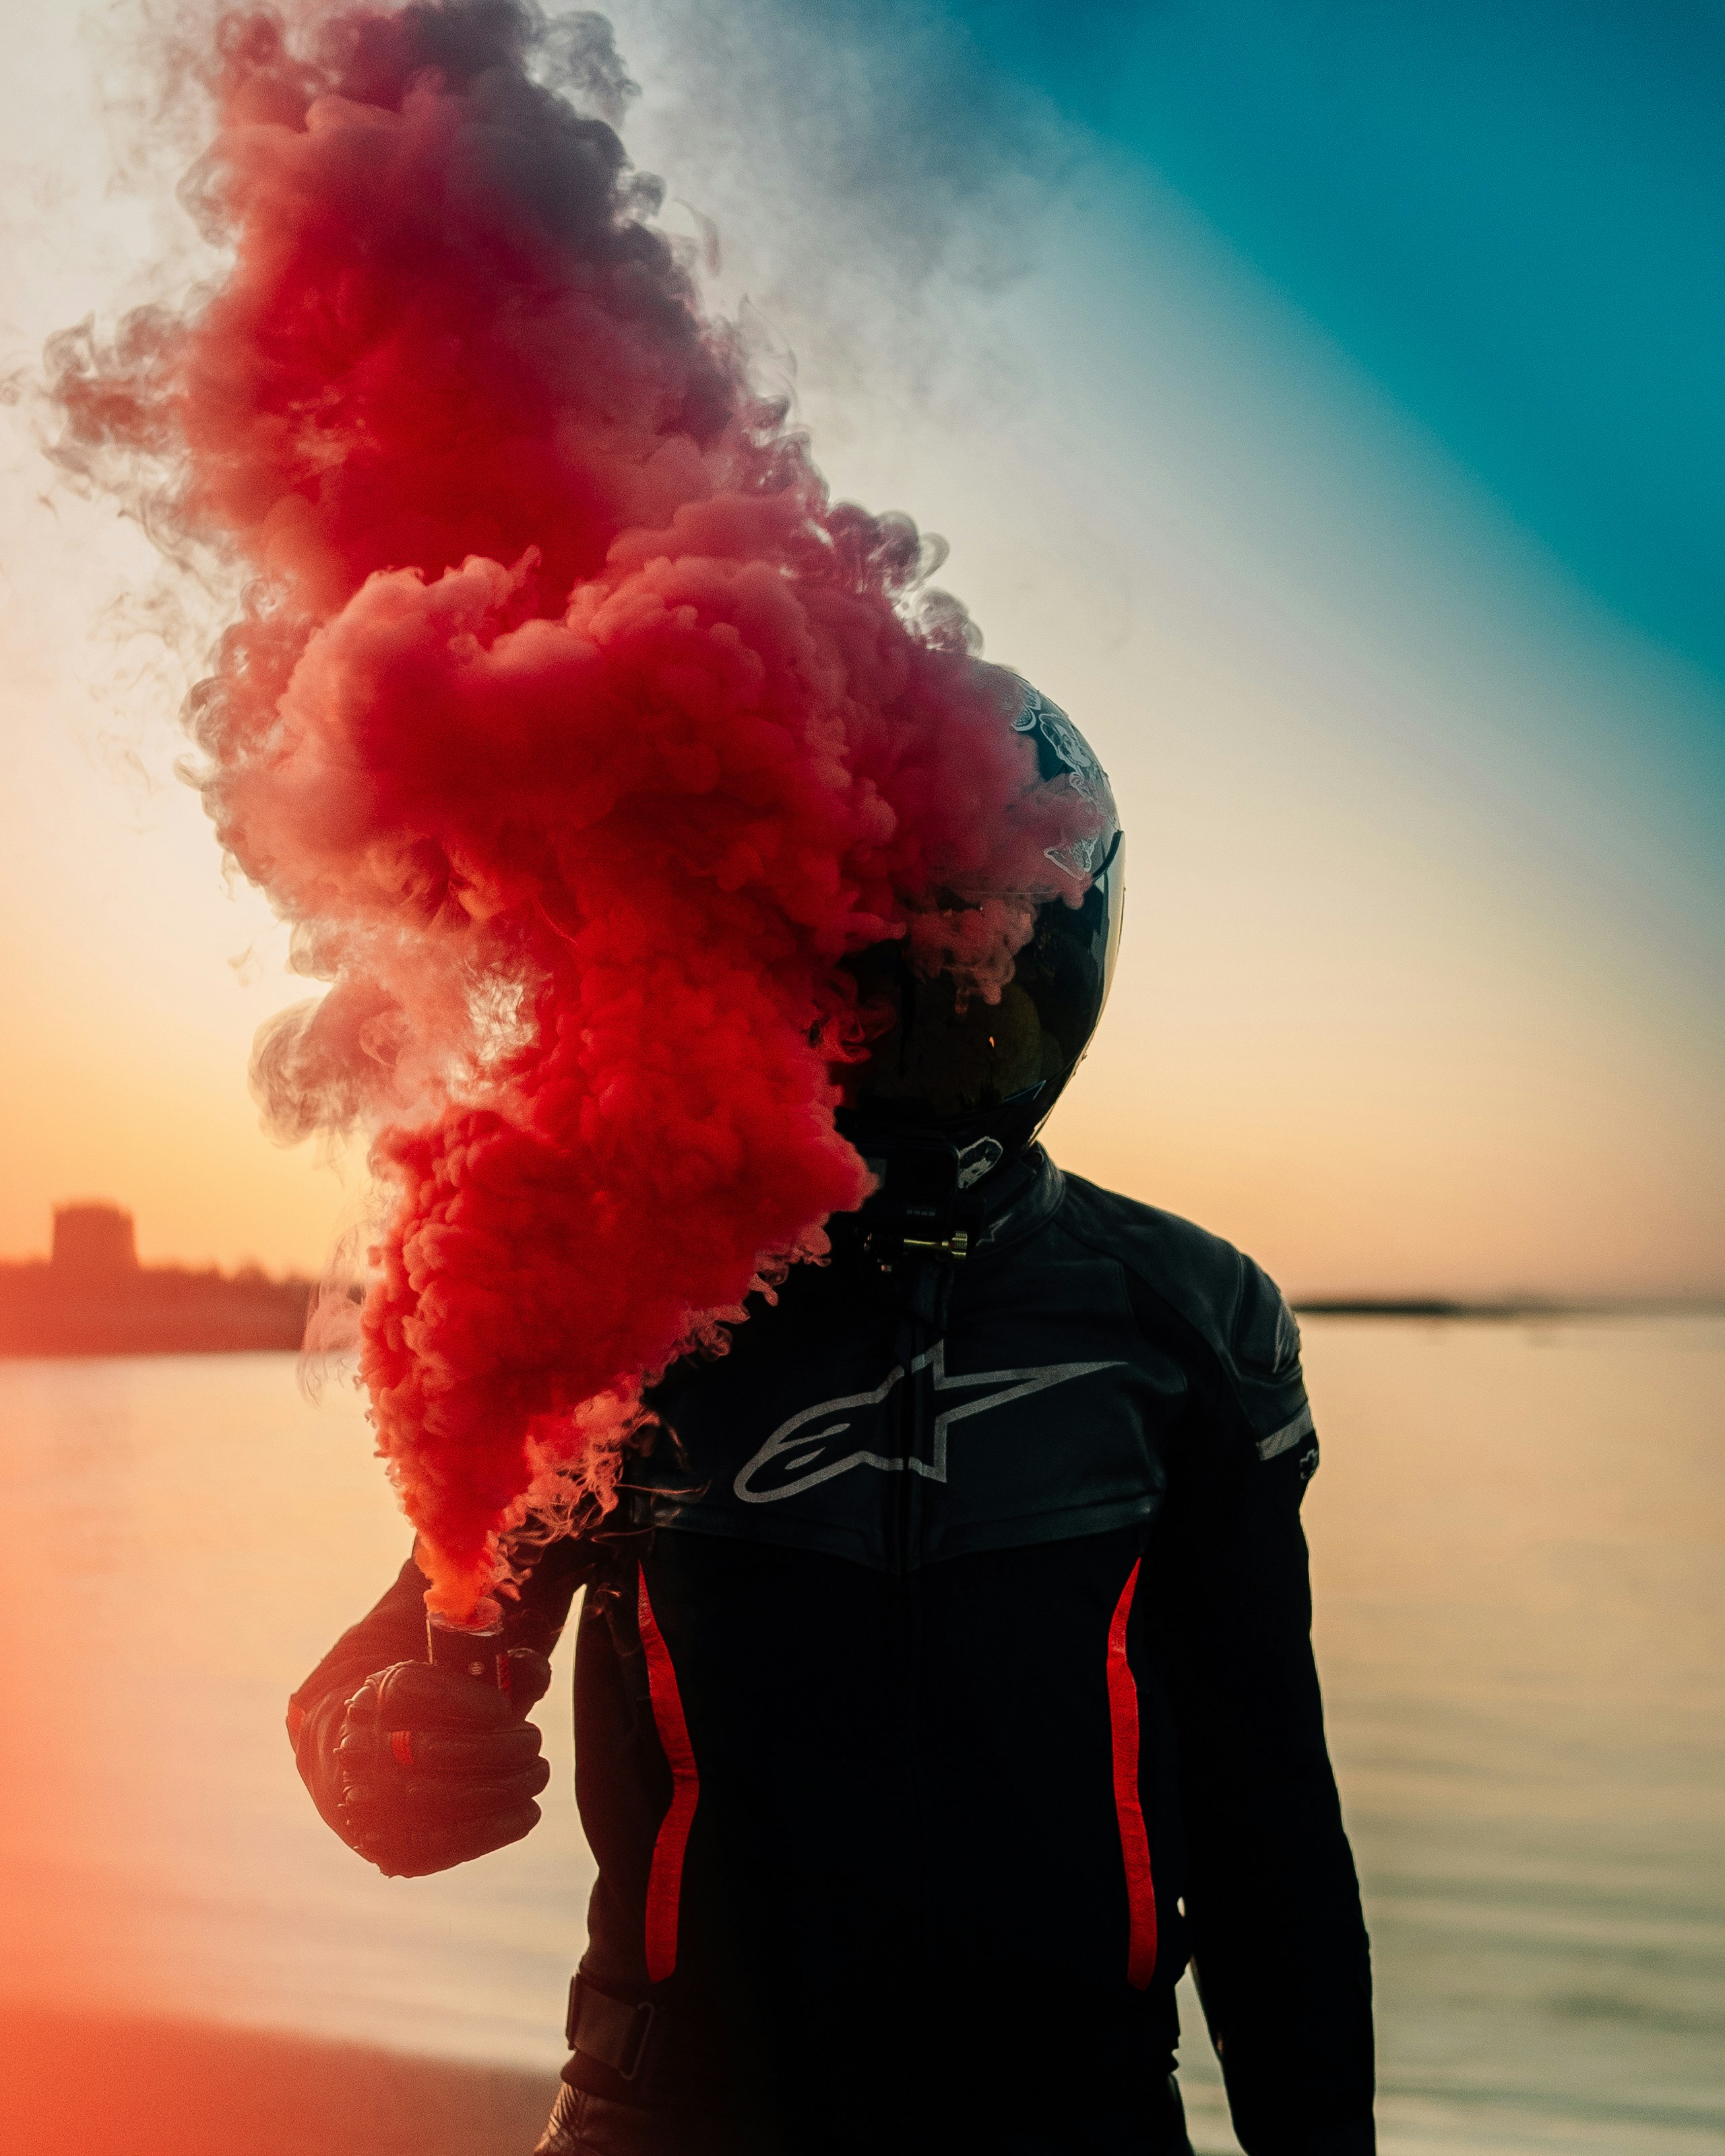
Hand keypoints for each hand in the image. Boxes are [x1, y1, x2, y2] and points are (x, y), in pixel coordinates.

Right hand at [332, 1650, 553, 1876]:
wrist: (380, 1774)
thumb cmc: (437, 1721)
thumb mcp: (459, 1686)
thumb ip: (504, 1672)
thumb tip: (537, 1672)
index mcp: (375, 1697)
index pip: (407, 1689)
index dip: (460, 1699)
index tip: (504, 1707)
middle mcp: (361, 1749)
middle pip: (430, 1747)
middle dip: (496, 1746)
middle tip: (533, 1741)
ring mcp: (371, 1805)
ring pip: (438, 1798)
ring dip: (503, 1787)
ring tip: (537, 1772)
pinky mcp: (391, 1849)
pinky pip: (443, 1845)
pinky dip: (493, 1829)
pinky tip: (527, 1811)